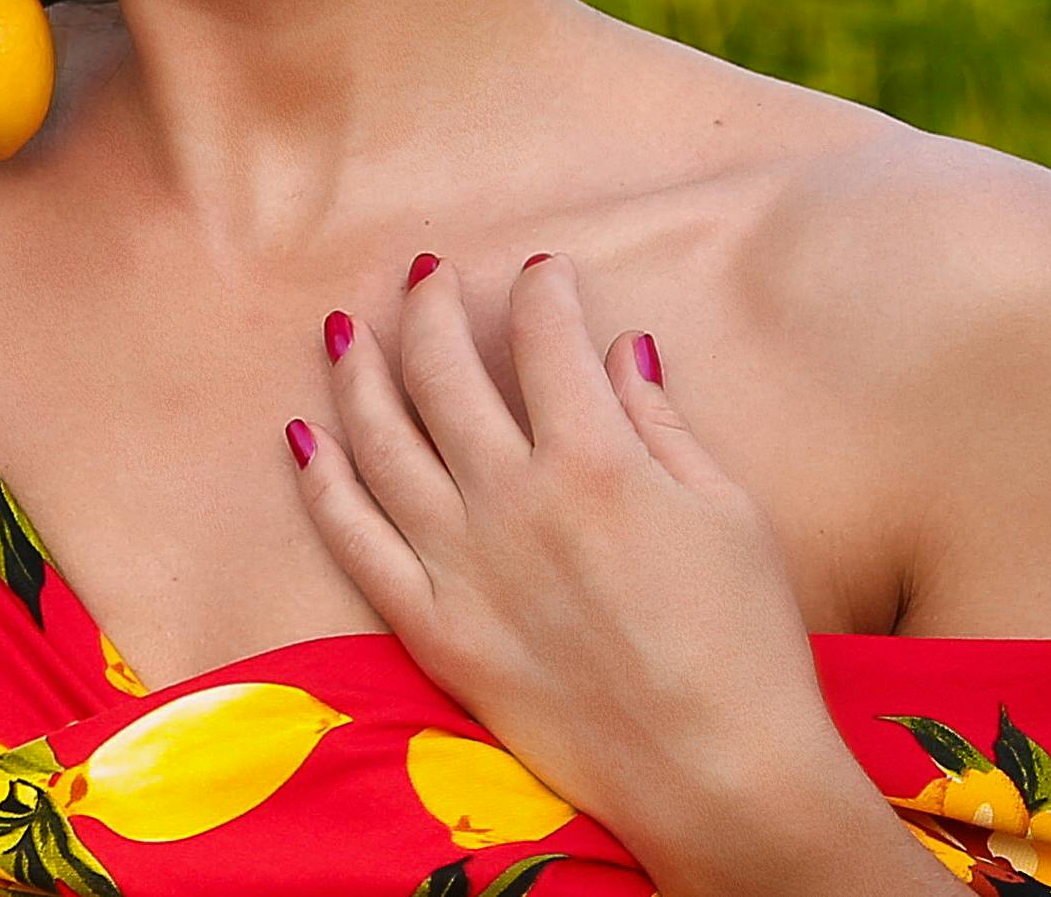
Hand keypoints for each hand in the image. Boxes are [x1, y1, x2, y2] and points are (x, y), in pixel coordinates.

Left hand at [289, 256, 920, 891]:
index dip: (540, 295)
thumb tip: (622, 348)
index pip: (545, 341)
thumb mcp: (727, 513)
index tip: (540, 273)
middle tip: (424, 274)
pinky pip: (354, 541)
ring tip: (346, 328)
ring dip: (357, 372)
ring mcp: (462, 566)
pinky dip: (322, 483)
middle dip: (431, 308)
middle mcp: (512, 500)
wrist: (721, 778)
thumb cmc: (746, 645)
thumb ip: (659, 421)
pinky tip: (303, 438)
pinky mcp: (433, 629)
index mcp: (594, 460)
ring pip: (380, 441)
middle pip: (443, 373)